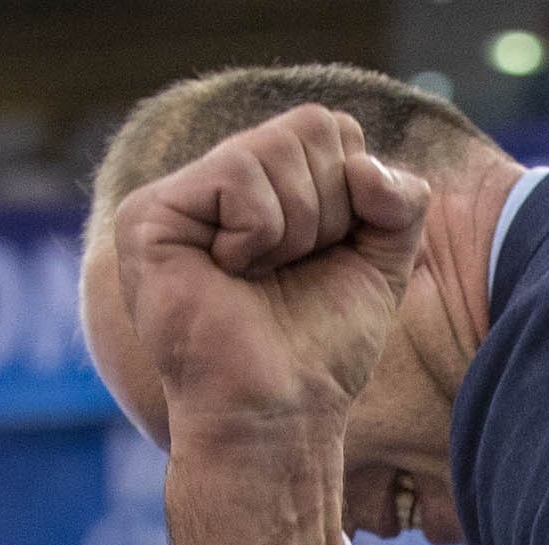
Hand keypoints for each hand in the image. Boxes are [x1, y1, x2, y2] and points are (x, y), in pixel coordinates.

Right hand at [112, 104, 428, 452]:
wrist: (282, 413)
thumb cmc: (322, 349)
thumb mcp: (382, 264)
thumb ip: (400, 200)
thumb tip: (363, 164)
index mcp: (263, 187)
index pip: (331, 127)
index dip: (356, 195)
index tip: (327, 258)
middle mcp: (217, 182)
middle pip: (311, 126)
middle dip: (330, 212)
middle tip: (292, 271)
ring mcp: (177, 196)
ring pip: (275, 147)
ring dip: (296, 228)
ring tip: (261, 277)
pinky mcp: (148, 215)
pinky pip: (237, 175)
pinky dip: (258, 234)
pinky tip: (231, 274)